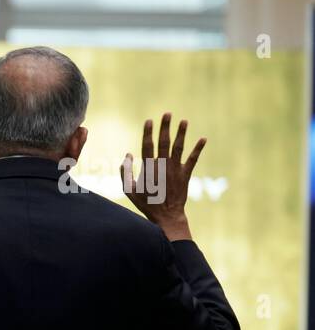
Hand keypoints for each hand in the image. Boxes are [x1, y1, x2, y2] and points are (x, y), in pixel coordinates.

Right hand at [121, 112, 205, 241]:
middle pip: (164, 142)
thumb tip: (127, 155)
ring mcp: (175, 169)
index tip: (149, 121)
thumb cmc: (146, 203)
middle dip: (165, 127)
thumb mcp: (129, 190)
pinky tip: (203, 139)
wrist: (166, 216)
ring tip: (184, 121)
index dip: (148, 132)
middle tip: (167, 113)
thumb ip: (125, 172)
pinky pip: (192, 159)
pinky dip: (198, 149)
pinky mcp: (185, 175)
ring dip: (182, 133)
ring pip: (179, 147)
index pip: (148, 146)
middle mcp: (163, 166)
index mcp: (148, 168)